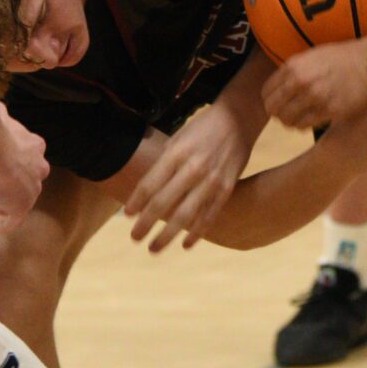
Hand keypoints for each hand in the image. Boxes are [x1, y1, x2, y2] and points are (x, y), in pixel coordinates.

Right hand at [0, 114, 50, 227]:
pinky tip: (0, 225)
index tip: (3, 161)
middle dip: (17, 180)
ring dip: (8, 199)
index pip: (30, 155)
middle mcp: (39, 166)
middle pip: (32, 177)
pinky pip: (15, 218)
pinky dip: (8, 221)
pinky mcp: (22, 206)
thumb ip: (1, 116)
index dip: (17, 159)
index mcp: (35, 145)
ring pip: (23, 197)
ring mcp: (32, 188)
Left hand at [124, 105, 253, 250]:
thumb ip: (164, 162)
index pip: (149, 184)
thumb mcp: (178, 138)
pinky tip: (185, 244)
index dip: (136, 202)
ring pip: (185, 215)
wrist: (239, 119)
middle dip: (146, 223)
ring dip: (167, 235)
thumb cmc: (203, 128)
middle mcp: (193, 168)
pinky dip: (197, 232)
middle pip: (163, 203)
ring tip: (154, 248)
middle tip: (134, 238)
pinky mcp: (227, 188)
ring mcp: (211, 180)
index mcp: (176, 153)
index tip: (127, 216)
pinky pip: (209, 215)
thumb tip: (147, 190)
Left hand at [263, 40, 366, 130]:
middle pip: (273, 108)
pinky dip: (303, 125)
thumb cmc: (342, 57)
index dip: (270, 100)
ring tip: (299, 118)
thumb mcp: (311, 56)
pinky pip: (305, 125)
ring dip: (290, 121)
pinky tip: (310, 120)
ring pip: (288, 120)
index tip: (278, 103)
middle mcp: (301, 82)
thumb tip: (278, 88)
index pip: (266, 92)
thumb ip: (292, 71)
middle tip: (287, 114)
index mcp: (293, 66)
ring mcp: (315, 97)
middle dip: (278, 113)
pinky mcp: (329, 110)